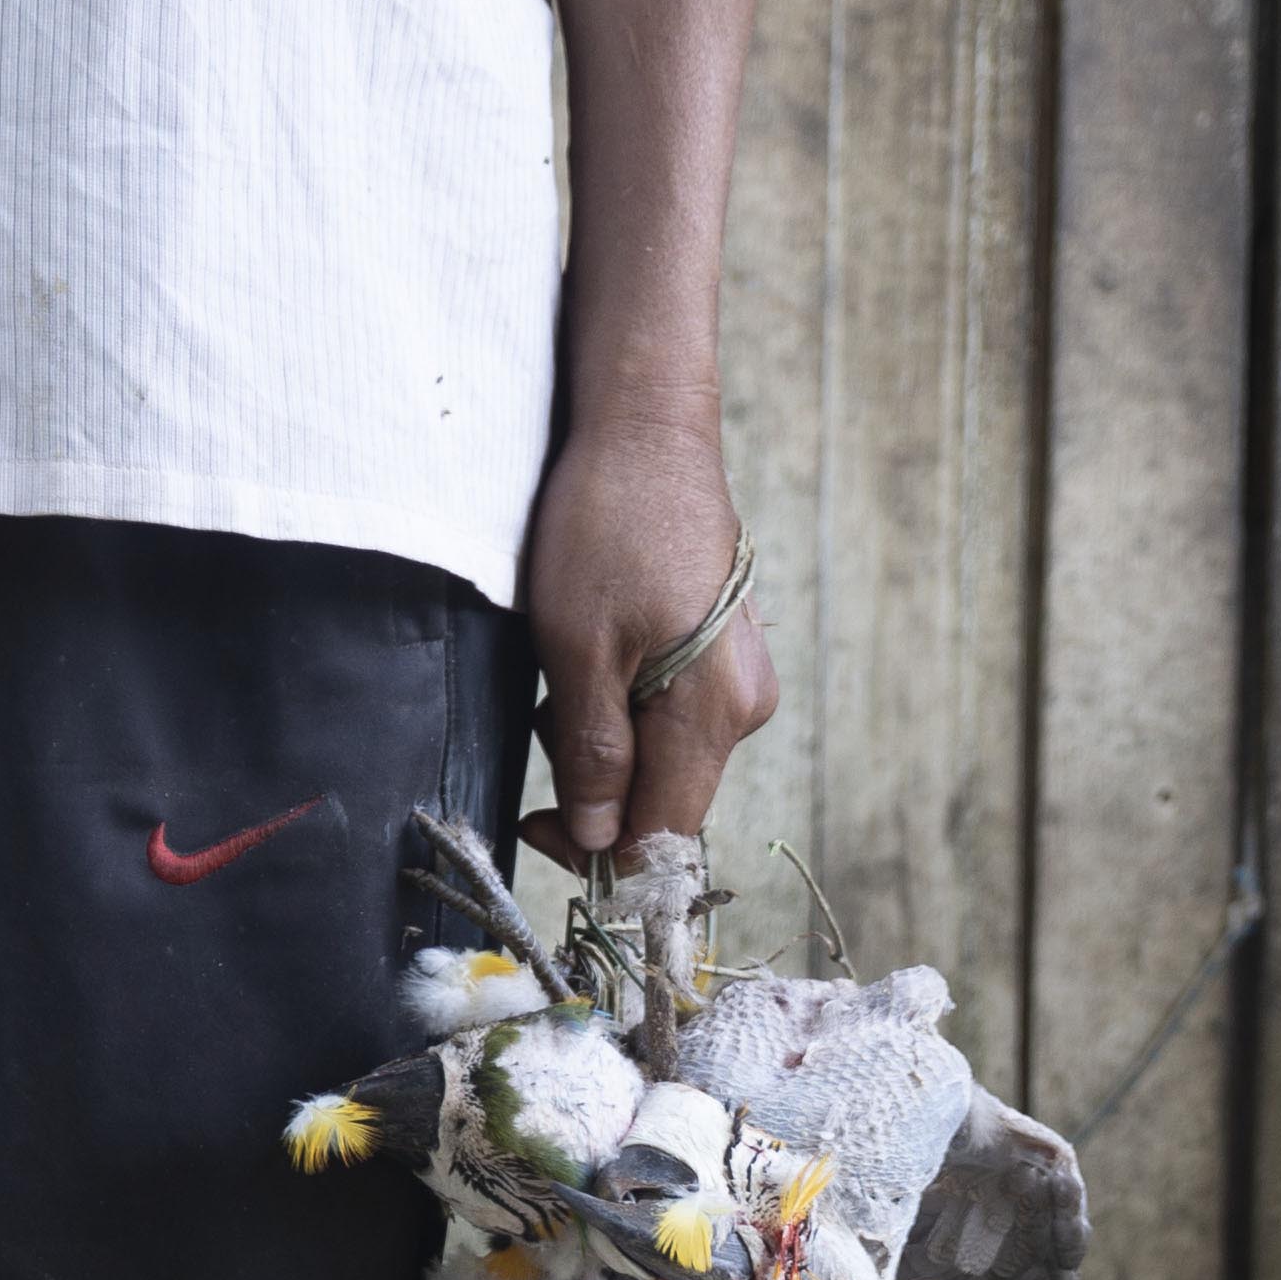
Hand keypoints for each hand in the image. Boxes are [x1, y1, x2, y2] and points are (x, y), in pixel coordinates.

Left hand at [516, 415, 771, 867]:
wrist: (647, 429)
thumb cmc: (607, 526)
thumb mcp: (577, 649)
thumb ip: (592, 753)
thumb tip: (599, 840)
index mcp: (716, 715)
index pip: (663, 837)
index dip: (597, 850)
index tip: (536, 820)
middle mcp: (744, 707)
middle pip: (663, 800)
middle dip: (594, 785)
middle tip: (545, 714)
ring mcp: (738, 680)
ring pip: (660, 757)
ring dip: (600, 740)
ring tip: (568, 666)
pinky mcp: (721, 655)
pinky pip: (667, 715)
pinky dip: (618, 704)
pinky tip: (595, 651)